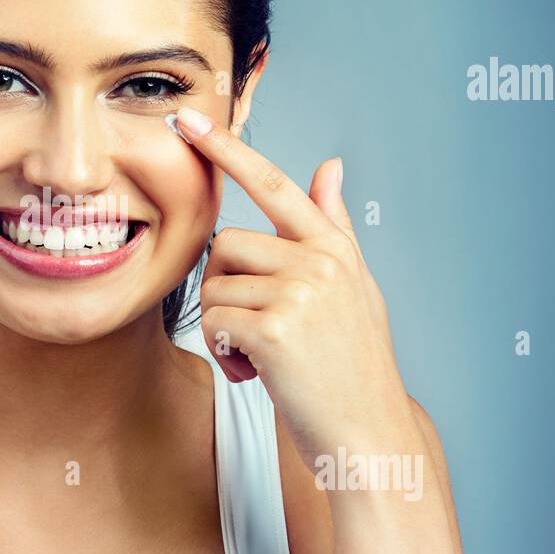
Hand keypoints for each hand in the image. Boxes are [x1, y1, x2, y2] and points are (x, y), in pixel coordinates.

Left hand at [172, 106, 416, 466]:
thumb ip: (333, 227)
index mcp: (332, 247)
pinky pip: (214, 323)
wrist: (367, 435)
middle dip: (226, 291)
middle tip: (259, 332)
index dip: (227, 148)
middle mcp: (320, 260)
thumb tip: (330, 165)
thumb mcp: (352, 289)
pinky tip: (258, 374)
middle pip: (226, 246)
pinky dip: (225, 355)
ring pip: (214, 288)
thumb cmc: (352, 366)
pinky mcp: (276, 329)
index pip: (272, 183)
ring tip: (265, 357)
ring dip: (224, 328)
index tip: (187, 118)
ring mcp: (300, 293)